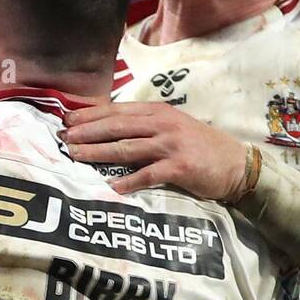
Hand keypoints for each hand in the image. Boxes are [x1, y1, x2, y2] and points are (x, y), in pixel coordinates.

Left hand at [63, 102, 247, 198]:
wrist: (237, 165)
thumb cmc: (202, 148)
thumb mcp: (173, 128)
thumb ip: (146, 126)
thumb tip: (112, 130)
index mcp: (159, 112)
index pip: (118, 111)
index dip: (91, 115)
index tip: (67, 120)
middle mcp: (162, 125)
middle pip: (117, 127)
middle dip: (87, 132)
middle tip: (63, 137)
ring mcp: (171, 145)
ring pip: (126, 148)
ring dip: (98, 153)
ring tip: (75, 157)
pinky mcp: (179, 167)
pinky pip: (148, 175)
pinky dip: (129, 182)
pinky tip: (112, 187)